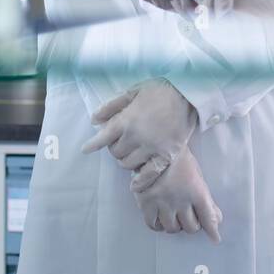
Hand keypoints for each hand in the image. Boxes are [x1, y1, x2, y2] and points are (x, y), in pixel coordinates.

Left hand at [82, 78, 196, 189]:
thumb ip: (111, 107)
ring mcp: (151, 147)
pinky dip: (140, 180)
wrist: (187, 94)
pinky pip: (149, 174)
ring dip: (126, 160)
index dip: (92, 144)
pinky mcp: (166, 155)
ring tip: (132, 153)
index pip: (103, 138)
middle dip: (115, 148)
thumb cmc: (159, 90)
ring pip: (128, 164)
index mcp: (126, 120)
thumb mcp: (132, 92)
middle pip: (115, 152)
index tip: (85, 150)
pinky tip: (135, 184)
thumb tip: (94, 120)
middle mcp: (136, 136)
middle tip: (121, 142)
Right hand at [134, 146, 221, 242]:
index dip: (212, 230)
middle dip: (192, 225)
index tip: (215, 238)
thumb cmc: (179, 160)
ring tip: (174, 218)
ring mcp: (163, 202)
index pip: (208, 218)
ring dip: (175, 226)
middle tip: (188, 219)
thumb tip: (217, 219)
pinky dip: (158, 226)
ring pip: (172, 228)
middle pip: (190, 227)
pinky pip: (153, 224)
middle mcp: (181, 200)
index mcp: (197, 191)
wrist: (155, 146)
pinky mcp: (146, 202)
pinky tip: (160, 220)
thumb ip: (206, 199)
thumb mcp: (197, 176)